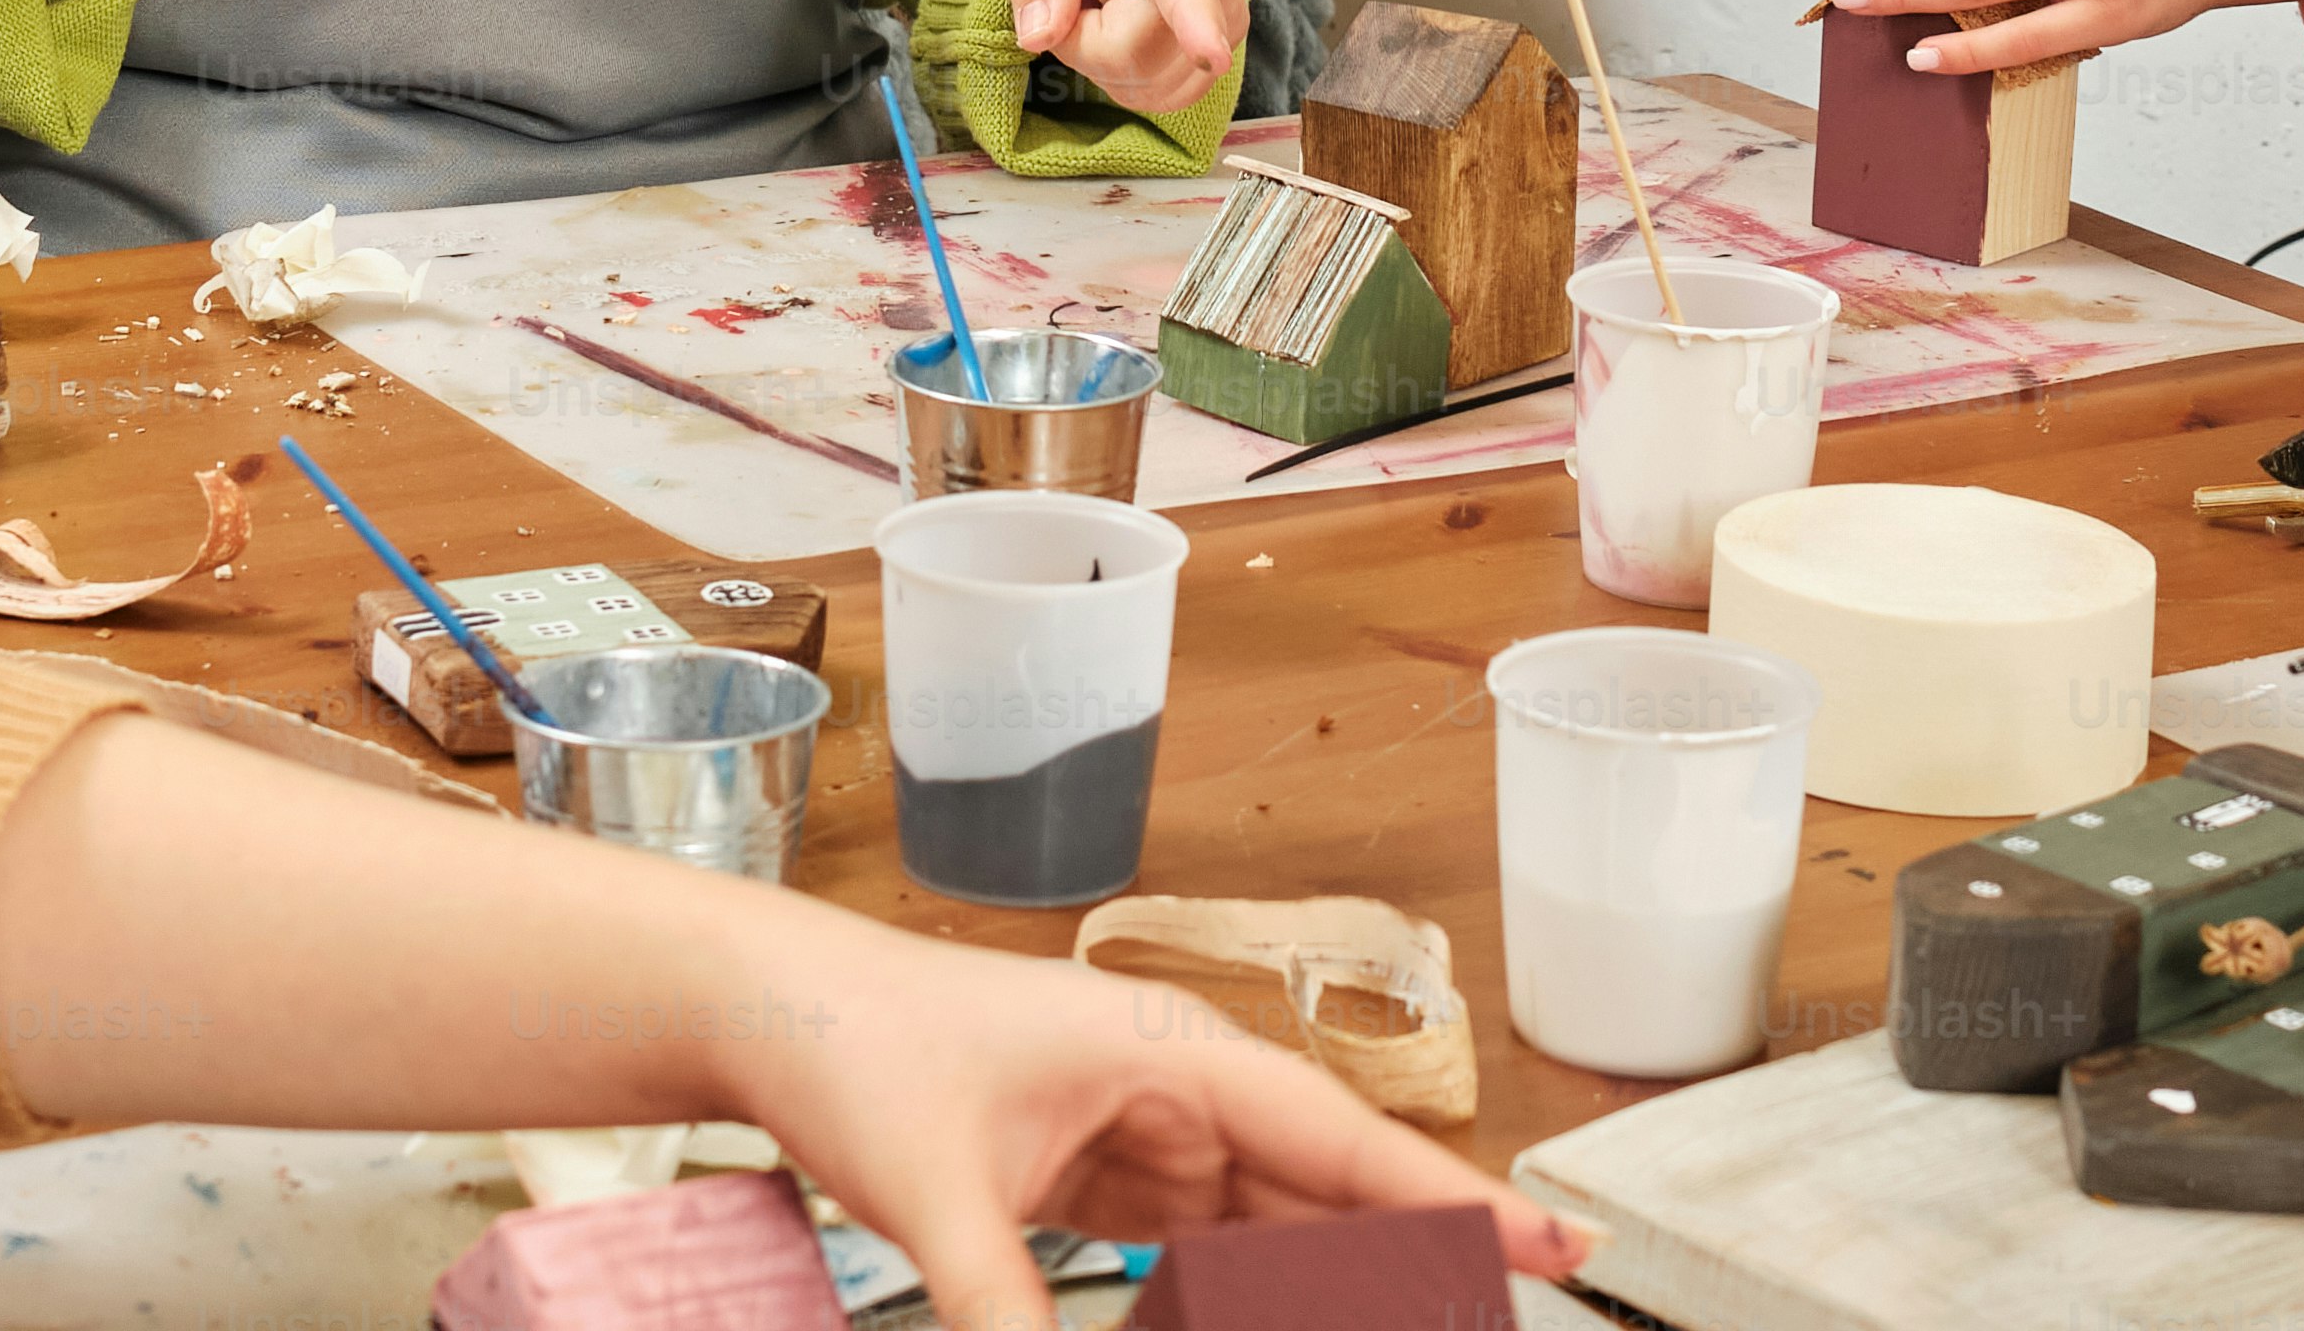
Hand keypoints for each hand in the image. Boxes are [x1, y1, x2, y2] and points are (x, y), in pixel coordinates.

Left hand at [0, 719, 1581, 1330]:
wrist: (750, 1005)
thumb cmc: (846, 1049)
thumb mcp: (936, 1200)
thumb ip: (1008, 1311)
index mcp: (1164, 1052)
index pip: (1339, 1141)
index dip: (1448, 1205)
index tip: (1554, 1247)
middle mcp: (1167, 1080)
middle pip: (1320, 1185)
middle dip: (1402, 1255)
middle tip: (1495, 1314)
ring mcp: (1127, 1123)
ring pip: (1264, 1217)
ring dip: (1321, 1275)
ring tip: (1402, 1315)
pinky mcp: (1081, 1166)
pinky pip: (1192, 1239)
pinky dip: (1232, 1284)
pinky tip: (1253, 1313)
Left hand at [1001, 0, 1244, 114]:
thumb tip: (1039, 37)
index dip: (1194, 21)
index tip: (1210, 52)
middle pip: (1133, 55)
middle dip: (1080, 38)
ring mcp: (1228, 13)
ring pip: (1147, 81)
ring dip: (1102, 55)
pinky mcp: (1227, 44)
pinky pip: (1162, 92)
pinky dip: (1128, 70)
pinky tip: (1127, 21)